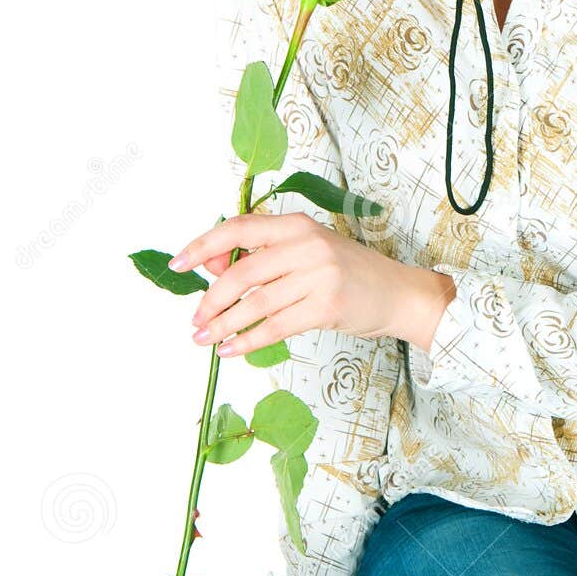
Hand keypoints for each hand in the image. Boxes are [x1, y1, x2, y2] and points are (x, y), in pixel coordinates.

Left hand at [171, 212, 404, 356]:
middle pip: (241, 272)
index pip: (237, 228)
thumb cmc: (348, 273)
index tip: (178, 264)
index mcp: (296, 224)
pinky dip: (248, 341)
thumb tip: (211, 269)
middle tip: (195, 320)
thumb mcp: (306, 253)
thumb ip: (263, 257)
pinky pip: (275, 326)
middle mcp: (306, 244)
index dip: (202, 246)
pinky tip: (231, 350)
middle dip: (210, 300)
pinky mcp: (327, 305)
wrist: (398, 293)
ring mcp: (319, 274)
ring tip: (204, 339)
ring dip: (223, 325)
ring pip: (254, 303)